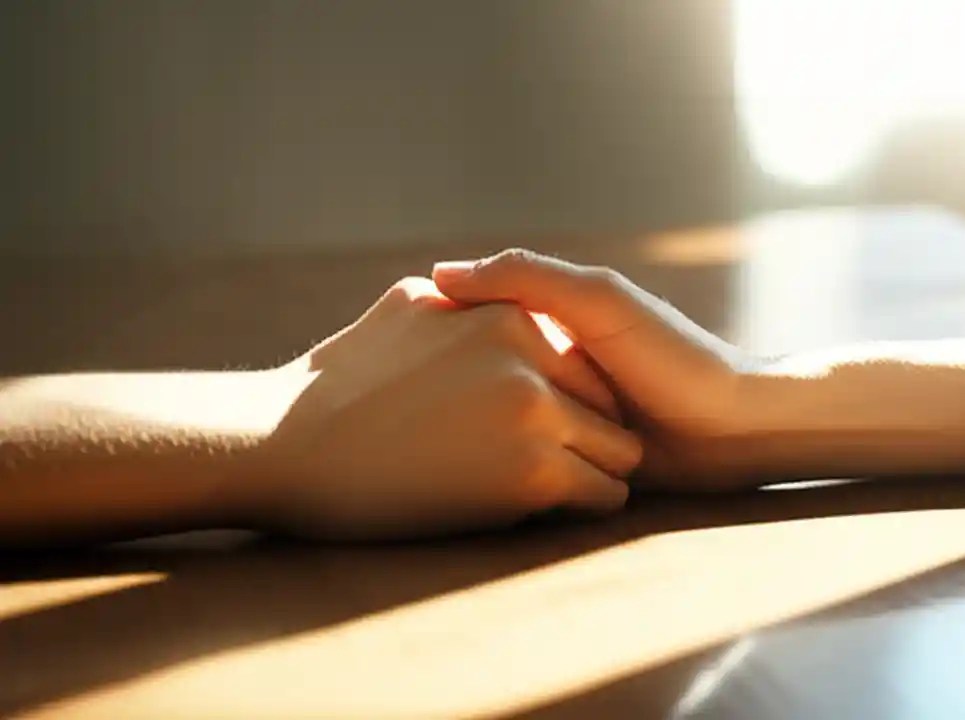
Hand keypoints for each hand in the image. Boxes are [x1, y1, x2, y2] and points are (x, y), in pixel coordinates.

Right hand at [246, 276, 640, 539]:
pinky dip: (582, 508)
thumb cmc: (334, 383)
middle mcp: (531, 357)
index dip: (573, 400)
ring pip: (618, 454)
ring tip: (556, 493)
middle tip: (556, 465)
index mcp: (508, 315)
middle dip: (591, 437)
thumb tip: (467, 282)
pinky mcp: (532, 474)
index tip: (543, 429)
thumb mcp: (404, 306)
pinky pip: (600, 495)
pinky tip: (540, 513)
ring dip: (593, 475)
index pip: (585, 362)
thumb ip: (458, 296)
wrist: (279, 446)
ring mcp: (536, 414)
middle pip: (611, 406)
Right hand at [433, 250, 762, 489]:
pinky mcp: (579, 467)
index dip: (440, 344)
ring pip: (503, 431)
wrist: (736, 429)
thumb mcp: (597, 302)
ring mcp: (566, 420)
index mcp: (552, 326)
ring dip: (486, 441)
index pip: (474, 331)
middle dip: (457, 400)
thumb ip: (526, 279)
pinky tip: (492, 481)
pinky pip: (532, 469)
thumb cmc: (671, 355)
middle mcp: (554, 372)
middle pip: (482, 385)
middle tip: (419, 419)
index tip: (405, 362)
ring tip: (448, 451)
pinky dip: (518, 473)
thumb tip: (439, 275)